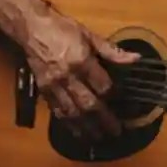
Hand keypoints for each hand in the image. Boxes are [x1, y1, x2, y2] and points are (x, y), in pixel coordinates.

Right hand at [22, 8, 139, 139]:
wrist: (32, 28)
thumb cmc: (63, 29)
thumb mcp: (89, 35)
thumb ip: (112, 51)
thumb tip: (135, 59)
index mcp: (82, 62)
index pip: (103, 86)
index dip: (114, 97)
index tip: (124, 105)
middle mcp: (68, 77)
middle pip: (89, 104)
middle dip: (103, 120)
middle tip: (115, 132)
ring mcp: (54, 86)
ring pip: (73, 112)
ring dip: (87, 127)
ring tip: (99, 138)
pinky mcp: (44, 90)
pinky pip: (58, 111)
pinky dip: (69, 123)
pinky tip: (78, 131)